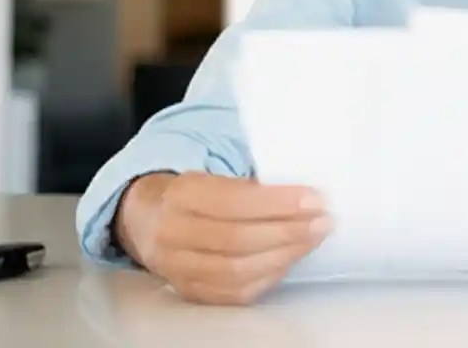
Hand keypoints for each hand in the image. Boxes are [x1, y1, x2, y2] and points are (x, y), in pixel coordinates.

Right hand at [114, 172, 331, 304]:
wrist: (144, 218)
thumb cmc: (192, 193)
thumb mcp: (210, 175)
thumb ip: (248, 184)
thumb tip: (304, 195)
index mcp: (181, 194)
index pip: (234, 201)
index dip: (278, 203)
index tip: (314, 199)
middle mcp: (173, 233)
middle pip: (237, 239)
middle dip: (288, 231)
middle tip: (323, 221)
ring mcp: (177, 267)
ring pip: (237, 270)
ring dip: (284, 255)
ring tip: (313, 239)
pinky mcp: (188, 291)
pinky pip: (234, 292)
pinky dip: (268, 277)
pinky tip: (289, 260)